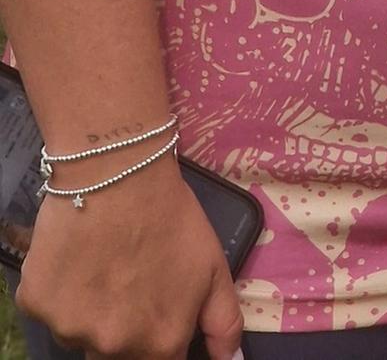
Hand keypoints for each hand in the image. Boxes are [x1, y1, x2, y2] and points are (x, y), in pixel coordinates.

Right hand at [15, 158, 241, 359]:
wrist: (118, 172)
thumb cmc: (172, 218)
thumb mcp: (214, 266)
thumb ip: (223, 322)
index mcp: (158, 344)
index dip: (159, 331)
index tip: (155, 303)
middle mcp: (111, 347)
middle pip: (116, 351)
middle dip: (124, 323)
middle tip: (130, 277)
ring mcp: (68, 329)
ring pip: (80, 331)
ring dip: (90, 309)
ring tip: (103, 261)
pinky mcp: (36, 305)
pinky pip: (48, 308)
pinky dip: (60, 289)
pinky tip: (76, 255)